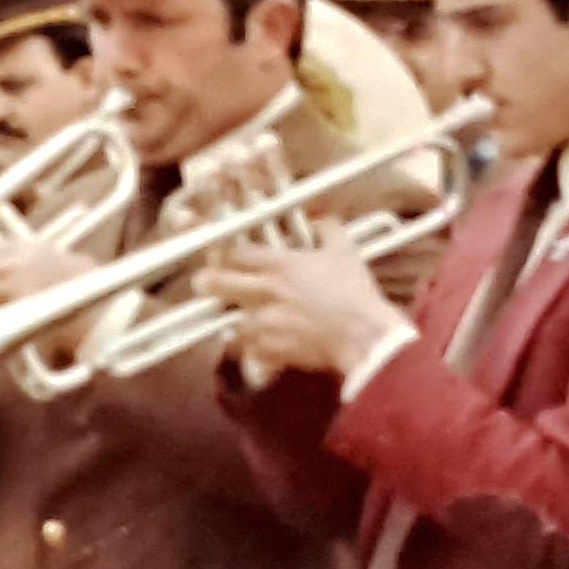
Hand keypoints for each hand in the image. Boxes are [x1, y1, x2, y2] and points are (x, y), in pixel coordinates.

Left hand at [200, 237, 405, 382]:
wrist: (364, 336)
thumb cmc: (356, 293)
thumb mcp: (345, 250)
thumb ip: (327, 228)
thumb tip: (318, 218)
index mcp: (281, 265)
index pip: (234, 252)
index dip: (220, 250)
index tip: (217, 253)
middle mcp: (266, 292)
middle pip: (216, 283)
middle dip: (205, 282)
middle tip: (204, 283)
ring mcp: (266, 322)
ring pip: (227, 320)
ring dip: (229, 318)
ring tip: (232, 318)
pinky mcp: (271, 350)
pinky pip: (247, 350)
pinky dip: (248, 348)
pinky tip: (254, 345)